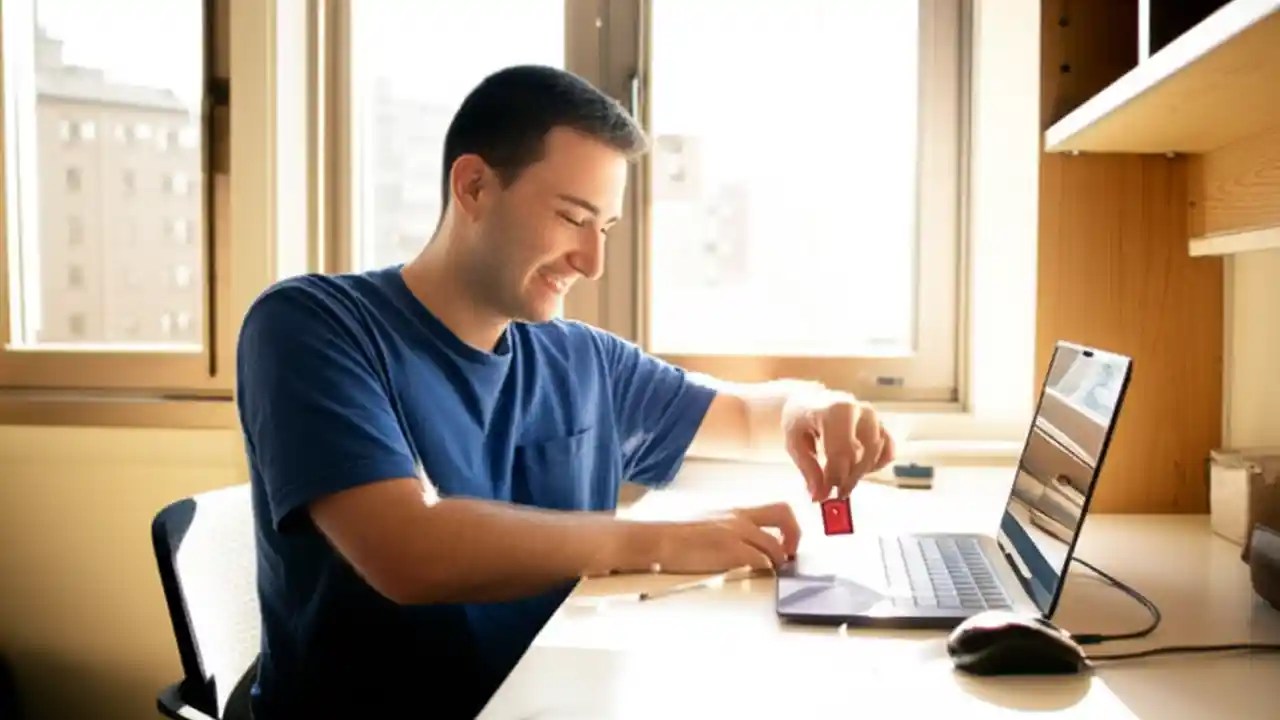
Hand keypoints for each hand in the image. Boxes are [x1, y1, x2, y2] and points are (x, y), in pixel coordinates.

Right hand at [644, 502, 801, 573]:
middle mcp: (738, 517)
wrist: (656, 539)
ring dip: (779, 561)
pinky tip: (758, 575)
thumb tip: (748, 545)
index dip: (790, 527)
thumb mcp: (709, 523)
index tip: (787, 543)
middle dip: (795, 536)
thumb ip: (730, 529)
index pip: (775, 509)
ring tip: (773, 571)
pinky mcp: (728, 549)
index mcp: (735, 511)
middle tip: (789, 554)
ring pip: (775, 544)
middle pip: (783, 513)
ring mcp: (734, 532)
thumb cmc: (676, 536)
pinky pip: (759, 560)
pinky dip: (764, 569)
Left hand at [782, 389, 894, 501]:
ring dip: (861, 473)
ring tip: (843, 480)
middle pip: (862, 454)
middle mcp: (861, 411)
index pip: (842, 451)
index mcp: (835, 410)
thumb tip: (819, 497)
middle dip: (849, 478)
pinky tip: (858, 469)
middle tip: (836, 492)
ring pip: (877, 454)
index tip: (825, 491)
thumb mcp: (795, 443)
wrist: (811, 401)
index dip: (835, 476)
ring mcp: (874, 417)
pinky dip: (876, 466)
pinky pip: (888, 452)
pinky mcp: (882, 425)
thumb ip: (808, 470)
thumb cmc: (800, 421)